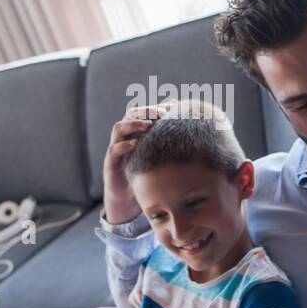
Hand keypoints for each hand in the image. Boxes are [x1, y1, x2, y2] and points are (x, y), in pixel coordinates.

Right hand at [102, 103, 170, 223]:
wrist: (128, 199)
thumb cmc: (146, 175)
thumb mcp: (160, 159)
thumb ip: (170, 147)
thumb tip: (196, 135)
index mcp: (136, 132)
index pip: (144, 112)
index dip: (156, 108)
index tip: (173, 108)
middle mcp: (124, 137)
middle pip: (131, 114)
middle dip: (146, 111)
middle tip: (161, 113)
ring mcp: (116, 147)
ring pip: (119, 128)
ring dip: (133, 124)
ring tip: (148, 125)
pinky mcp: (110, 163)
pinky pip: (114, 149)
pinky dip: (124, 145)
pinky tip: (136, 144)